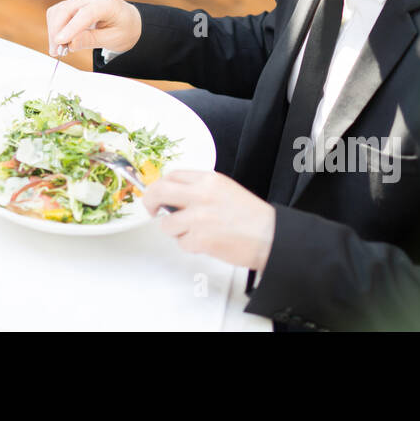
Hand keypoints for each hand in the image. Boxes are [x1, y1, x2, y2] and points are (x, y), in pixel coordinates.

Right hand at [44, 0, 141, 54]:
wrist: (128, 22)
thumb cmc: (124, 30)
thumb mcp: (112, 40)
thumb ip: (91, 40)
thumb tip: (70, 43)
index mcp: (108, 3)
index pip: (86, 13)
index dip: (71, 28)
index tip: (60, 42)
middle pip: (66, 10)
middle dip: (57, 31)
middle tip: (56, 52)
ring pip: (58, 10)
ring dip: (54, 30)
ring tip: (58, 49)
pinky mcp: (74, 3)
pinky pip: (58, 12)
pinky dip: (55, 26)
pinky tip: (60, 40)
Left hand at [144, 170, 275, 270]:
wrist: (270, 236)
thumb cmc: (251, 216)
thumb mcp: (225, 189)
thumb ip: (200, 188)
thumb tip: (174, 195)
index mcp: (208, 180)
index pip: (172, 175)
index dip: (159, 185)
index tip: (156, 194)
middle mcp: (200, 195)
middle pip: (159, 191)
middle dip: (149, 201)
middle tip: (151, 210)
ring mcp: (198, 217)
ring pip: (166, 223)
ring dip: (175, 231)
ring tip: (194, 232)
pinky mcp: (200, 239)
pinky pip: (181, 243)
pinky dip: (190, 245)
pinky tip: (206, 242)